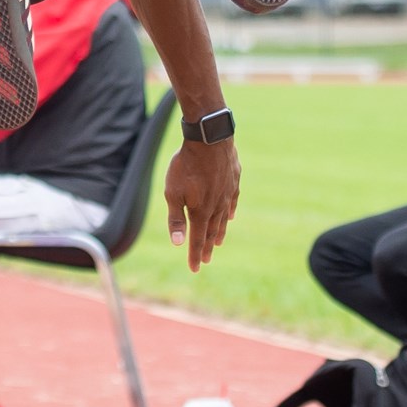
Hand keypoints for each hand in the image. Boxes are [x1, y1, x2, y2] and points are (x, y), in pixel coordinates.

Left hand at [163, 137, 240, 271]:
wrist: (209, 138)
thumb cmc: (186, 165)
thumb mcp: (173, 192)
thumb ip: (176, 218)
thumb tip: (177, 243)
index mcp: (201, 211)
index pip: (198, 239)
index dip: (195, 255)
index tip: (195, 268)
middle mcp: (217, 206)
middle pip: (212, 231)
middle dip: (207, 246)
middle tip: (206, 259)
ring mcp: (227, 193)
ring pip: (223, 218)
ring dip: (219, 232)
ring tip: (218, 243)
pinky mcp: (233, 180)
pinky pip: (232, 201)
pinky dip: (230, 212)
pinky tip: (230, 216)